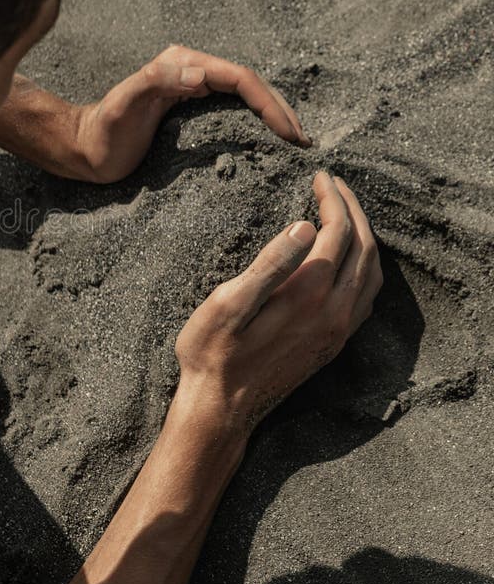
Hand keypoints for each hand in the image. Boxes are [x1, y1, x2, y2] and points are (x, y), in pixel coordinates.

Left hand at [75, 45, 310, 183]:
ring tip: (296, 142)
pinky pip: (232, 111)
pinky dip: (255, 124)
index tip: (289, 134)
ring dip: (273, 115)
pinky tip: (268, 143)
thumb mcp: (124, 106)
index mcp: (182, 64)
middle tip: (304, 142)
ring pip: (245, 97)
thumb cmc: (102, 134)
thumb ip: (156, 82)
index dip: (269, 104)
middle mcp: (191, 70)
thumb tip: (201, 74)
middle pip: (250, 85)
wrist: (82, 150)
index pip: (240, 78)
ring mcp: (192, 88)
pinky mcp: (190, 109)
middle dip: (280, 110)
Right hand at [174, 172, 382, 434]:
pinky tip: (348, 259)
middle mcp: (335, 313)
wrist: (221, 408)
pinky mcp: (334, 343)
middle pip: (363, 247)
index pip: (337, 231)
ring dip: (363, 235)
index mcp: (310, 295)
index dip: (332, 198)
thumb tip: (304, 226)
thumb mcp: (228, 303)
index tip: (320, 175)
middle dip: (352, 209)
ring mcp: (338, 331)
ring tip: (344, 212)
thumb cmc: (213, 353)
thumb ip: (270, 264)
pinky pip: (366, 296)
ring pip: (371, 272)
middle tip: (333, 184)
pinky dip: (365, 265)